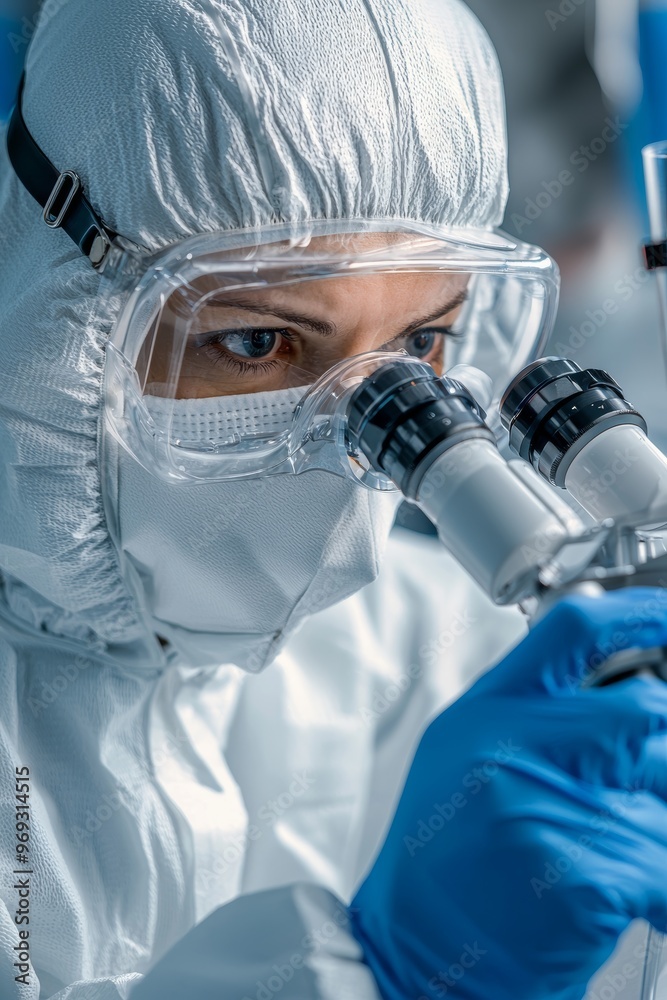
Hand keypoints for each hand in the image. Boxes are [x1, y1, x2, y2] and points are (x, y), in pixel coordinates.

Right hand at [351, 588, 666, 999]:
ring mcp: (541, 807)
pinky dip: (661, 887)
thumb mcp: (465, 759)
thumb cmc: (442, 862)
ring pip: (662, 791)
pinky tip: (634, 896)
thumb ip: (533, 714)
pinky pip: (664, 864)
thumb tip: (624, 684)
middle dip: (661, 750)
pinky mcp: (576, 877)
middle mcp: (510, 747)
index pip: (575, 628)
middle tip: (641, 782)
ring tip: (614, 853)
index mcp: (486, 712)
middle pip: (640, 711)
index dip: (640, 614)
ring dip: (655, 825)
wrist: (411, 957)